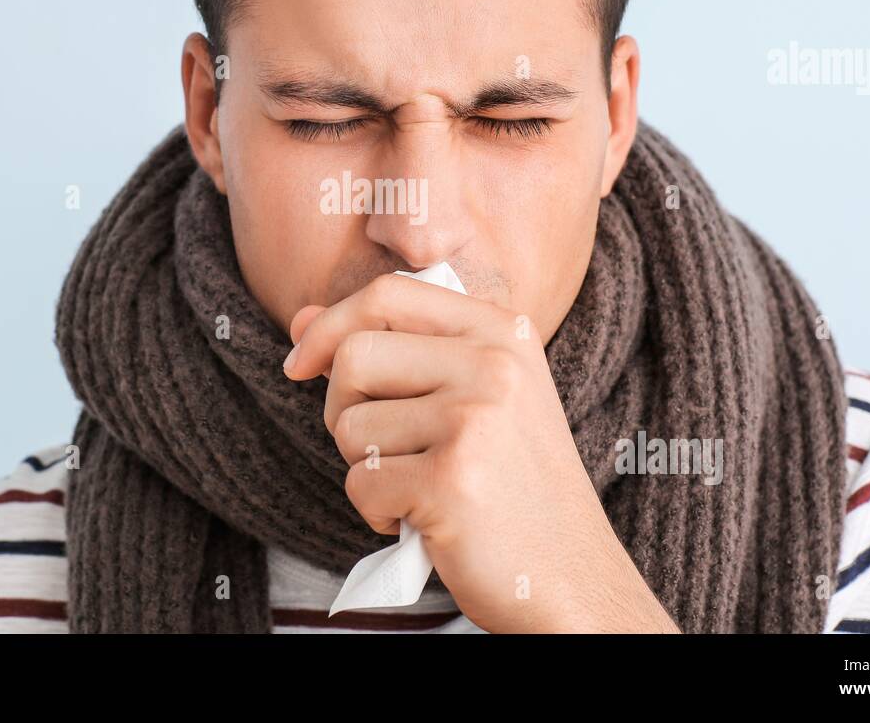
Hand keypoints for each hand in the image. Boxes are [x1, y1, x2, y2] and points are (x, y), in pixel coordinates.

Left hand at [283, 272, 678, 632]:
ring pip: (350, 424)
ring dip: (365, 467)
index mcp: (503, 331)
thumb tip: (300, 318)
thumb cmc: (512, 484)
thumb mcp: (470, 397)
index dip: (329, 325)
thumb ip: (390, 349)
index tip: (300, 364)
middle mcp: (493, 364)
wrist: (569, 576)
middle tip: (381, 448)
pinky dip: (377, 512)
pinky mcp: (452, 480)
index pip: (388, 294)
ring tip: (420, 487)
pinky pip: (360, 482)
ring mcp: (475, 419)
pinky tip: (426, 521)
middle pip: (354, 355)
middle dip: (341, 408)